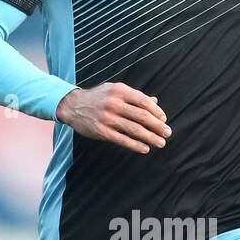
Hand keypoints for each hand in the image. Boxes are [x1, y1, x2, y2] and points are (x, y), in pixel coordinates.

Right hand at [55, 82, 171, 153]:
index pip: (144, 101)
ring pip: (134, 129)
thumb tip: (155, 101)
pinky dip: (136, 145)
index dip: (157, 111)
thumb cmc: (98, 97)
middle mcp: (114, 103)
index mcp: (120, 90)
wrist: (72, 105)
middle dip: (157, 126)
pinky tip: (145, 148)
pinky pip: (122, 140)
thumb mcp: (115, 91)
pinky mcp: (101, 131)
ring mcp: (107, 117)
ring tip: (160, 143)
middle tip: (167, 133)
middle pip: (142, 116)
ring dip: (150, 137)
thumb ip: (134, 97)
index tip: (164, 120)